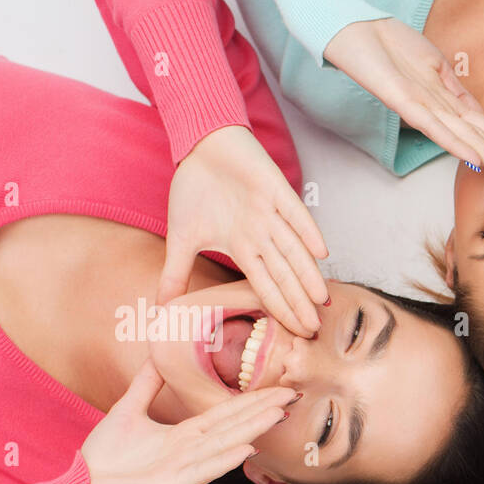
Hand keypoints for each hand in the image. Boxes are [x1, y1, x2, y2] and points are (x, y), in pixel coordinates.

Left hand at [82, 359, 293, 483]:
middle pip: (233, 426)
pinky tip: (246, 451)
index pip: (224, 414)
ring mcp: (183, 469)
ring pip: (224, 445)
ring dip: (252, 430)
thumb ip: (147, 384)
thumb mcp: (127, 409)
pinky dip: (224, 461)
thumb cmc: (104, 456)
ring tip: (278, 415)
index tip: (277, 388)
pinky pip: (202, 472)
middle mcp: (190, 451)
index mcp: (183, 435)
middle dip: (262, 411)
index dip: (251, 401)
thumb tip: (156, 354)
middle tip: (292, 395)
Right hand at [160, 126, 329, 336]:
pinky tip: (321, 250)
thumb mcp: (181, 238)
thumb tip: (161, 309)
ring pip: (294, 249)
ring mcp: (271, 214)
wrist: (199, 147)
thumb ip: (176, 274)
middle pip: (285, 275)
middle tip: (314, 331)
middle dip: (299, 303)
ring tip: (322, 299)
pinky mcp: (275, 188)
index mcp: (245, 249)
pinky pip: (294, 212)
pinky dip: (307, 229)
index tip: (295, 336)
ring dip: (308, 274)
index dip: (280, 311)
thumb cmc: (195, 190)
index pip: (266, 287)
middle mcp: (263, 236)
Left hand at [325, 17, 483, 201]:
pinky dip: (455, 143)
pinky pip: (434, 126)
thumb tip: (481, 116)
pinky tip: (473, 158)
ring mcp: (422, 110)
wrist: (355, 29)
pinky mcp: (403, 102)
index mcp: (448, 106)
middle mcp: (439, 114)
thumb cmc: (392, 45)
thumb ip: (458, 94)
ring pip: (467, 140)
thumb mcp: (435, 68)